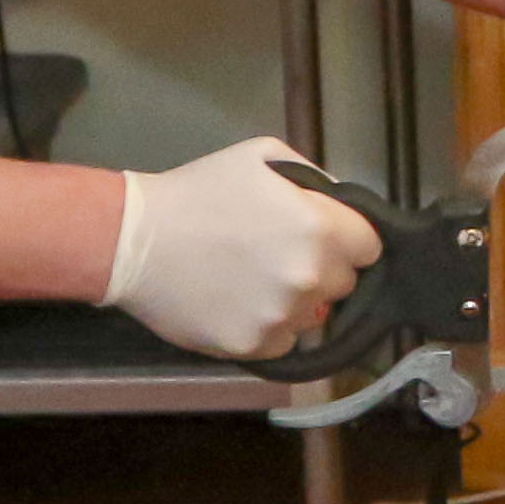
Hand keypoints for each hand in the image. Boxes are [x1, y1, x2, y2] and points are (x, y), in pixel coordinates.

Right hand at [101, 136, 379, 360]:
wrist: (135, 240)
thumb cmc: (199, 191)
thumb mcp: (263, 157)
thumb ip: (316, 180)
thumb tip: (344, 206)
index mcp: (320, 228)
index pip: (370, 247)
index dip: (347, 240)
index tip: (323, 237)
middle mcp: (310, 277)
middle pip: (344, 283)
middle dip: (322, 269)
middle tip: (278, 254)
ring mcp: (283, 316)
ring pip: (314, 315)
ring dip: (295, 300)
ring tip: (252, 279)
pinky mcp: (255, 347)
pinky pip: (283, 340)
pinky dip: (268, 326)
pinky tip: (237, 303)